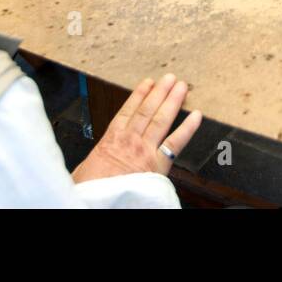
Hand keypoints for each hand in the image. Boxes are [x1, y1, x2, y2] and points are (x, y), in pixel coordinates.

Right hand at [72, 75, 202, 182]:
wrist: (95, 203)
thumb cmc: (88, 190)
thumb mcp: (84, 169)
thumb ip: (96, 159)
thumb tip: (95, 160)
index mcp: (111, 139)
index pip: (127, 111)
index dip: (139, 95)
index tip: (147, 83)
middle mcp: (130, 140)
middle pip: (147, 111)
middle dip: (159, 93)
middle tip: (170, 78)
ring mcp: (145, 150)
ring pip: (161, 120)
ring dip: (172, 101)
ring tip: (181, 86)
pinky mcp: (157, 165)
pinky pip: (176, 143)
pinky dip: (188, 128)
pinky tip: (197, 116)